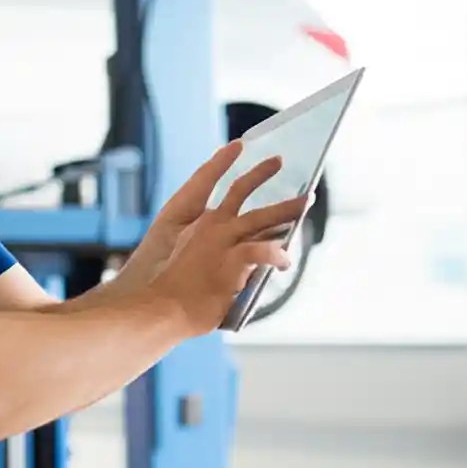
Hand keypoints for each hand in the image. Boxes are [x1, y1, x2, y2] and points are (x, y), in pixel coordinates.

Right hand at [148, 145, 309, 338]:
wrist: (161, 307)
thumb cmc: (172, 293)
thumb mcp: (187, 263)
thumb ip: (214, 258)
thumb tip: (240, 268)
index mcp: (198, 225)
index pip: (222, 196)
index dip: (239, 180)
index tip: (249, 162)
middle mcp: (211, 226)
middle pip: (240, 191)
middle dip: (260, 174)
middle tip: (276, 161)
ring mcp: (222, 241)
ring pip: (260, 217)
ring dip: (286, 208)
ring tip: (304, 200)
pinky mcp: (231, 260)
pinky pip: (262, 251)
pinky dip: (276, 254)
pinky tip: (285, 259)